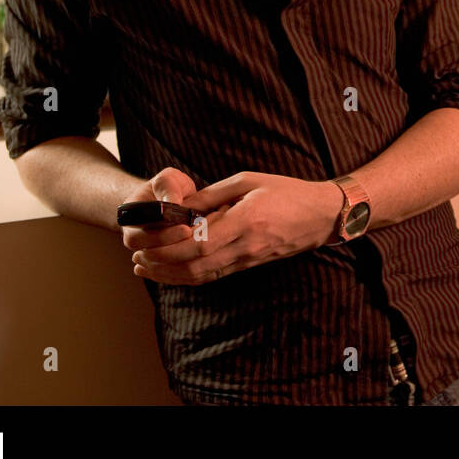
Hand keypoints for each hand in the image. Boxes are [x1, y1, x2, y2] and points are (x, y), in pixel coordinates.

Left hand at [126, 171, 343, 285]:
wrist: (321, 216)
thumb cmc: (288, 193)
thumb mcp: (249, 181)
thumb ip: (214, 194)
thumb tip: (182, 205)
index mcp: (246, 221)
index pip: (201, 244)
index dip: (171, 248)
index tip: (149, 243)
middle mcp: (245, 246)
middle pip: (196, 266)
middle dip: (162, 265)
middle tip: (137, 258)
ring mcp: (248, 259)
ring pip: (202, 276)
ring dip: (170, 276)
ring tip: (145, 268)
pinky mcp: (249, 264)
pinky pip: (214, 275)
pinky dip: (189, 277)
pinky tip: (172, 272)